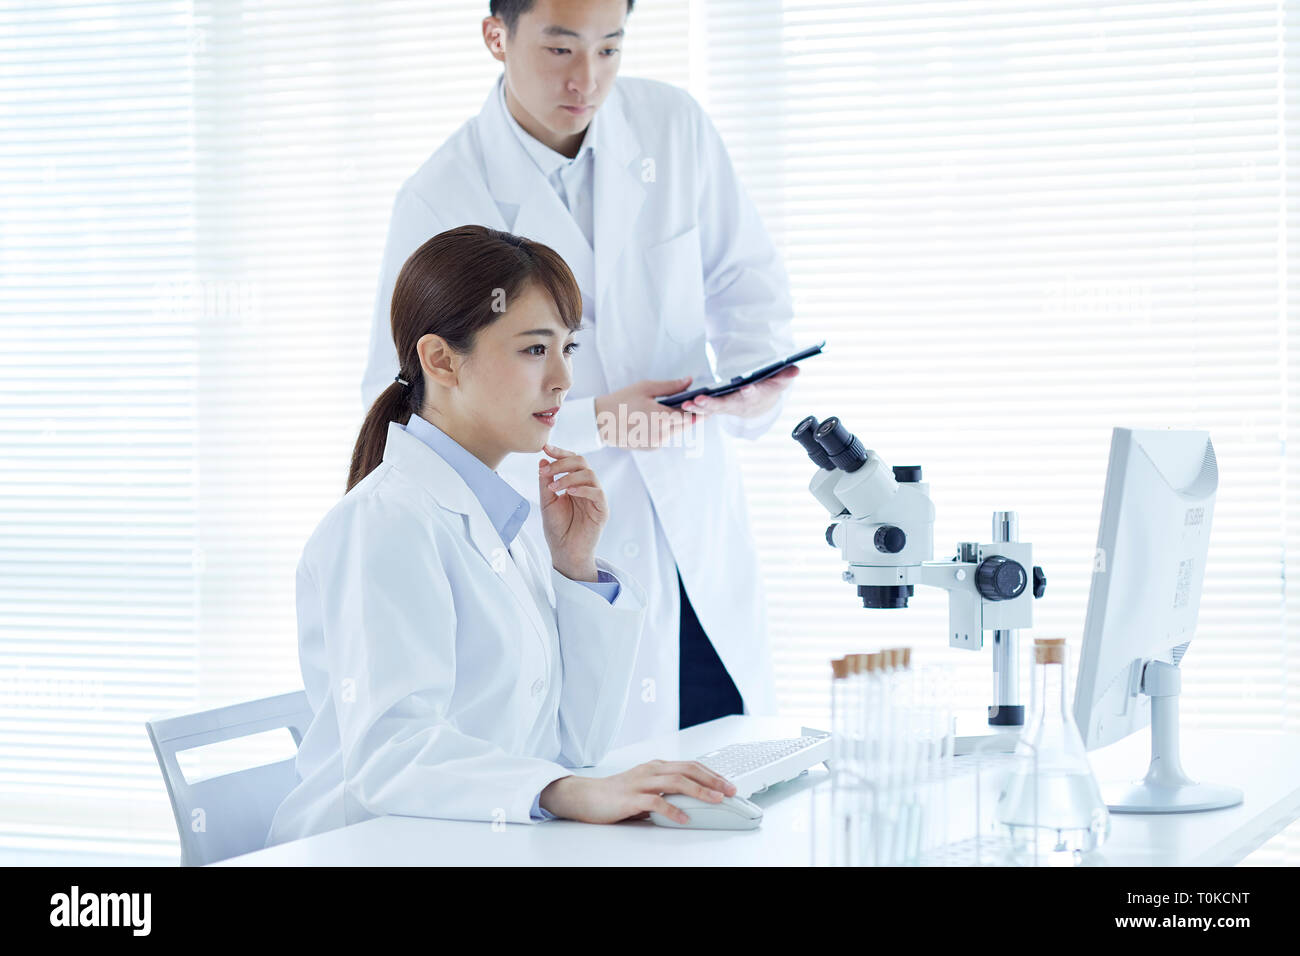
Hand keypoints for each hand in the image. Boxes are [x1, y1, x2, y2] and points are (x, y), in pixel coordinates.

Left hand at [539, 443, 606, 581]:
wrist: (564, 552)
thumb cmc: (557, 529)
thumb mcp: (547, 502)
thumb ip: (546, 482)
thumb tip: (543, 460)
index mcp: (574, 483)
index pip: (571, 461)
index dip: (560, 452)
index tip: (545, 448)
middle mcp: (587, 487)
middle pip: (582, 462)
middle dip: (562, 462)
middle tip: (546, 470)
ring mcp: (595, 498)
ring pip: (589, 474)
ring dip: (569, 477)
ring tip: (554, 487)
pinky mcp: (602, 510)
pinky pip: (597, 493)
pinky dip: (583, 489)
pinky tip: (569, 492)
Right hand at [539, 760, 737, 823]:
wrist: (585, 796)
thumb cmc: (616, 794)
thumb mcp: (646, 788)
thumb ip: (667, 791)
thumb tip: (693, 801)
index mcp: (656, 766)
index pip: (690, 765)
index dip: (712, 774)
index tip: (728, 784)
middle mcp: (651, 770)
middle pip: (688, 770)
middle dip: (712, 780)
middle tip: (730, 790)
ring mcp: (641, 782)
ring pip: (676, 782)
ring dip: (699, 791)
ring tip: (715, 800)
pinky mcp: (630, 798)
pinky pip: (655, 803)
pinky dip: (672, 810)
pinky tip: (684, 818)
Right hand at [594, 377, 704, 449]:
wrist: (600, 422)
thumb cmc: (622, 401)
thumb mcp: (646, 388)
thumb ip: (671, 386)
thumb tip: (690, 381)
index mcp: (663, 417)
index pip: (691, 415)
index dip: (701, 409)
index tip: (707, 402)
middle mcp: (662, 433)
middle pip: (686, 425)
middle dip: (692, 415)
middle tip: (698, 405)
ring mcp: (657, 442)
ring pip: (676, 431)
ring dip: (679, 422)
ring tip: (680, 409)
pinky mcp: (651, 447)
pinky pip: (665, 436)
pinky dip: (667, 428)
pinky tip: (662, 419)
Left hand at [680, 365, 798, 419]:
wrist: (761, 404)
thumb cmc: (769, 388)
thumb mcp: (780, 381)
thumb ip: (786, 375)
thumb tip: (796, 369)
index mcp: (753, 397)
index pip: (752, 394)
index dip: (750, 391)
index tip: (746, 388)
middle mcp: (738, 405)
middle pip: (725, 406)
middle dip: (712, 404)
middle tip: (699, 400)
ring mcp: (726, 408)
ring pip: (710, 409)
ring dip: (697, 407)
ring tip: (685, 403)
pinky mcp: (717, 408)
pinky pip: (703, 409)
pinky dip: (693, 407)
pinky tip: (679, 403)